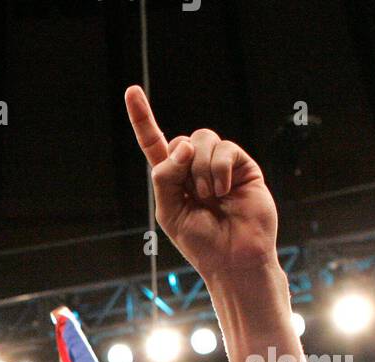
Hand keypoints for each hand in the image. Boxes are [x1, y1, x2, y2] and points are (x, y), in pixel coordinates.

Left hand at [124, 85, 277, 279]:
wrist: (233, 257)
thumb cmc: (199, 240)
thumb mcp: (169, 211)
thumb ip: (166, 177)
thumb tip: (184, 146)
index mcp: (172, 178)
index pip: (154, 143)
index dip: (143, 118)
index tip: (131, 91)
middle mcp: (195, 168)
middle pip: (183, 140)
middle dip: (183, 166)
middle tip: (195, 195)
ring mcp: (220, 165)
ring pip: (203, 140)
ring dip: (202, 171)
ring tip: (212, 196)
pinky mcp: (243, 165)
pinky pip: (226, 150)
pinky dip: (221, 171)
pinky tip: (226, 191)